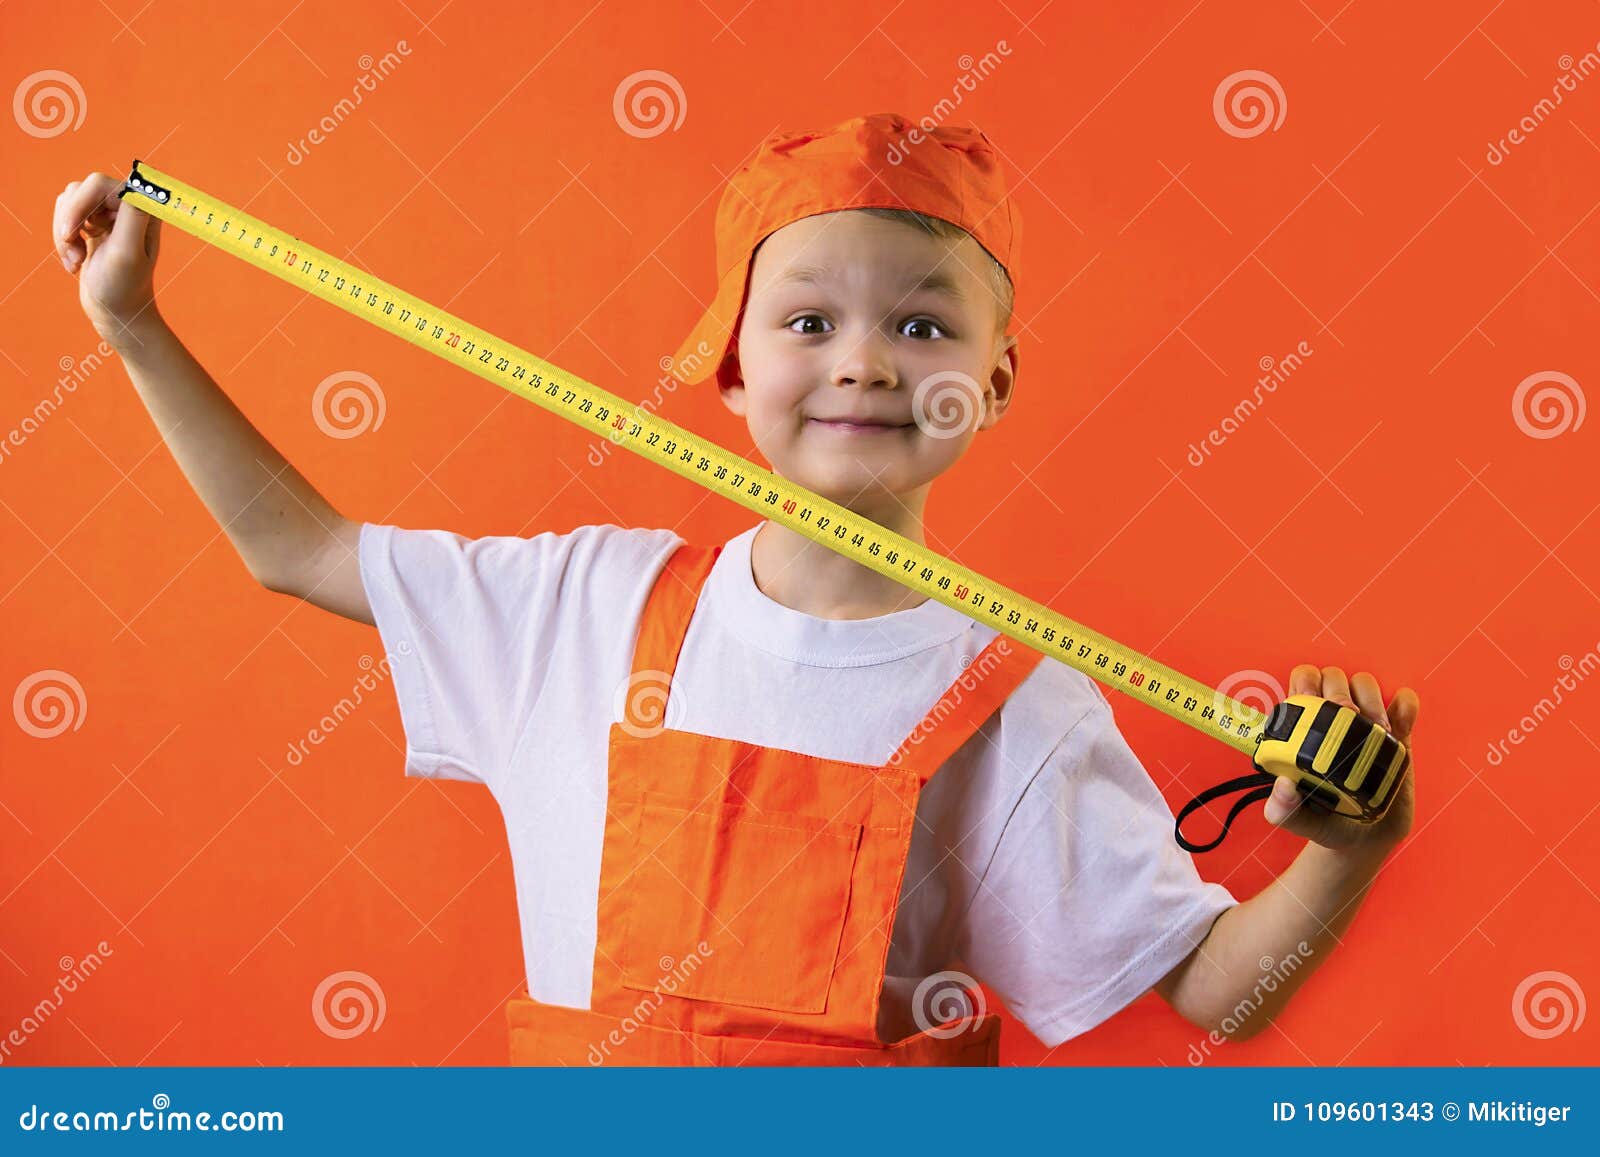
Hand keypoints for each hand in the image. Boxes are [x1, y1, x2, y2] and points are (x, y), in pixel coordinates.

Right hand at [54, 170, 165, 348]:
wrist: (117, 313)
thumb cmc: (124, 288)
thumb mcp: (127, 253)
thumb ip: (132, 216)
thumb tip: (136, 184)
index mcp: (144, 208)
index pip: (99, 183)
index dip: (80, 205)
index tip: (72, 234)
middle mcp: (130, 205)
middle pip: (80, 190)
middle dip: (69, 222)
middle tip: (74, 253)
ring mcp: (111, 213)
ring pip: (69, 201)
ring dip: (64, 233)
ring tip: (75, 261)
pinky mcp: (94, 223)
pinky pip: (66, 215)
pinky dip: (63, 239)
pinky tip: (75, 261)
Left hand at [1261, 664, 1419, 857]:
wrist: (1366, 838)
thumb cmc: (1325, 822)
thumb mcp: (1299, 820)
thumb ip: (1283, 810)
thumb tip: (1282, 787)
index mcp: (1303, 728)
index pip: (1301, 682)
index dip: (1306, 684)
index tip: (1317, 708)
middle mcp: (1332, 719)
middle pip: (1333, 676)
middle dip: (1339, 691)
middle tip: (1350, 721)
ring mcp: (1365, 723)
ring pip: (1365, 683)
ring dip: (1371, 699)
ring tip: (1377, 733)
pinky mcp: (1397, 734)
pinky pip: (1404, 703)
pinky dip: (1404, 706)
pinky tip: (1398, 729)